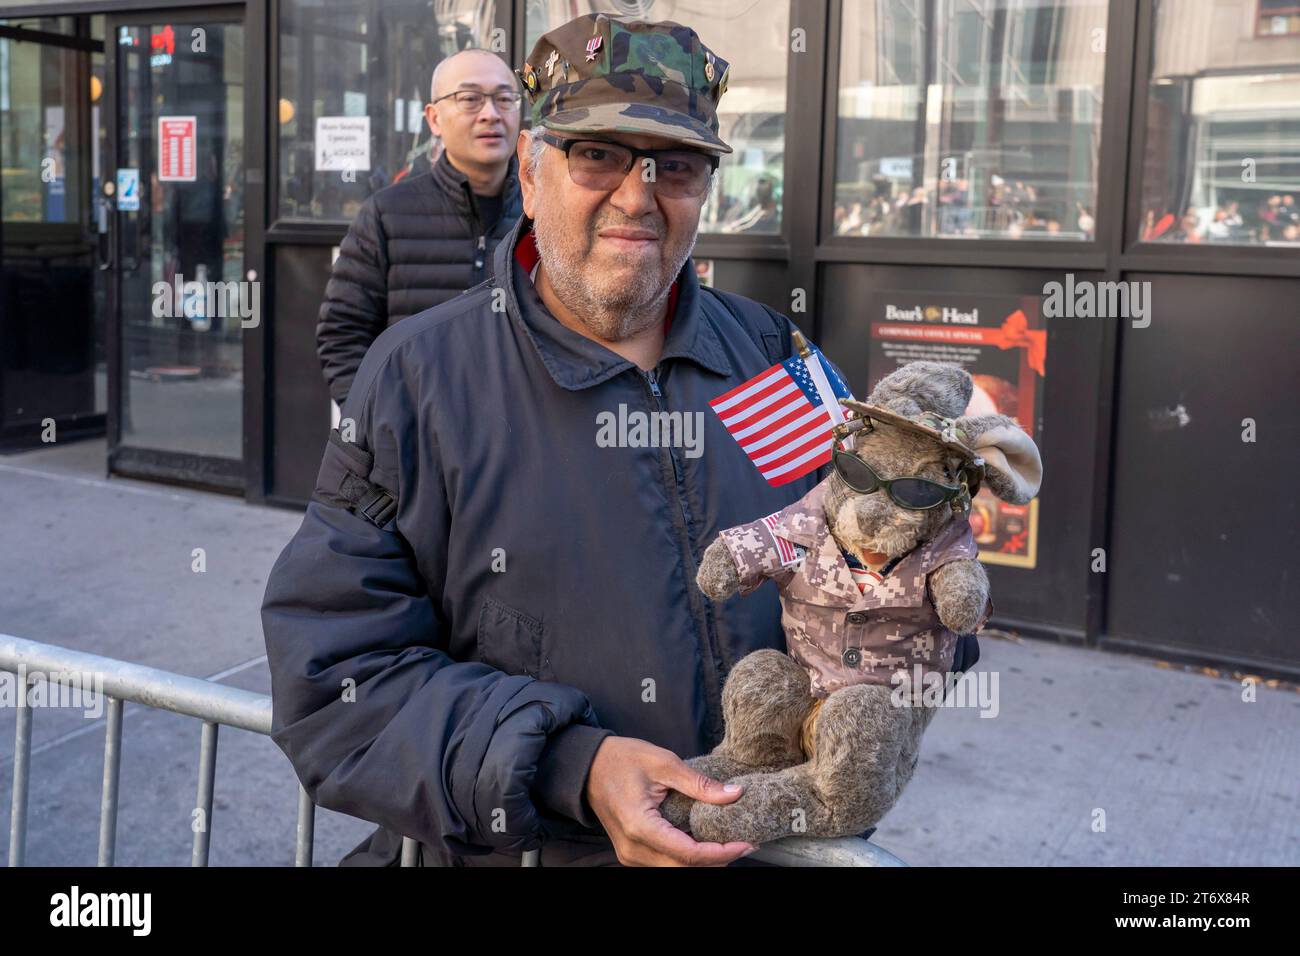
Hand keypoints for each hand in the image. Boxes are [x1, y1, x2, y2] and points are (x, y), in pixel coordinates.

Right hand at [585, 736, 756, 866]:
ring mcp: (630, 854)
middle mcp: (633, 848)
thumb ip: (699, 784)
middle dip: (717, 860)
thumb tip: (734, 794)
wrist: (587, 766)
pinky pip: (664, 863)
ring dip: (702, 861)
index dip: (721, 853)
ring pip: (674, 870)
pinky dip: (686, 857)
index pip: (689, 854)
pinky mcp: (631, 852)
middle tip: (742, 843)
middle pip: (684, 869)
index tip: (745, 843)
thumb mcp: (664, 762)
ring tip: (727, 843)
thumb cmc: (621, 759)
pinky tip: (702, 842)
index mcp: (640, 826)